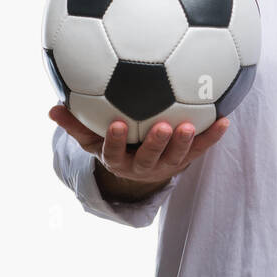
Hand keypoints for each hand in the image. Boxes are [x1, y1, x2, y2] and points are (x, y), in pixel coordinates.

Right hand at [48, 103, 228, 189]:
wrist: (141, 167)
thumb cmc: (115, 145)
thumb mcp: (92, 138)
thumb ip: (75, 124)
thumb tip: (52, 109)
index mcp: (119, 160)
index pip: (114, 153)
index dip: (115, 141)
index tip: (116, 124)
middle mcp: (143, 165)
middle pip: (150, 158)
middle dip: (156, 143)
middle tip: (163, 126)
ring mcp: (167, 164)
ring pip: (177, 157)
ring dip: (184, 142)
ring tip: (188, 124)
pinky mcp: (187, 158)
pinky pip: (201, 148)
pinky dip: (213, 135)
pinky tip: (224, 118)